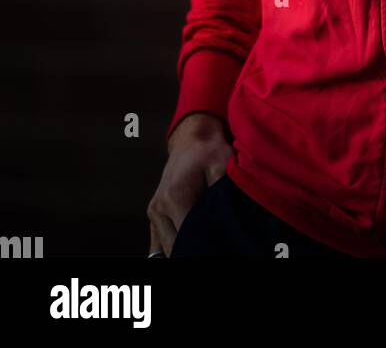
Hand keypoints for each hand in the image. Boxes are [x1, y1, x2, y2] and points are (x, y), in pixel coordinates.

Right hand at [146, 112, 233, 256]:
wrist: (192, 139)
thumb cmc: (209, 151)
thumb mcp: (223, 166)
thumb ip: (221, 196)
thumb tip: (226, 223)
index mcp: (175, 198)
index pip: (188, 240)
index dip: (206, 247)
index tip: (218, 247)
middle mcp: (159, 208)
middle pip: (176, 249)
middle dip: (197, 250)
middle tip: (216, 246)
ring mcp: (154, 213)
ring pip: (167, 250)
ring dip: (185, 249)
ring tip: (206, 244)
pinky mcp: (154, 215)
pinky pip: (159, 245)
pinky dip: (175, 248)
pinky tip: (191, 245)